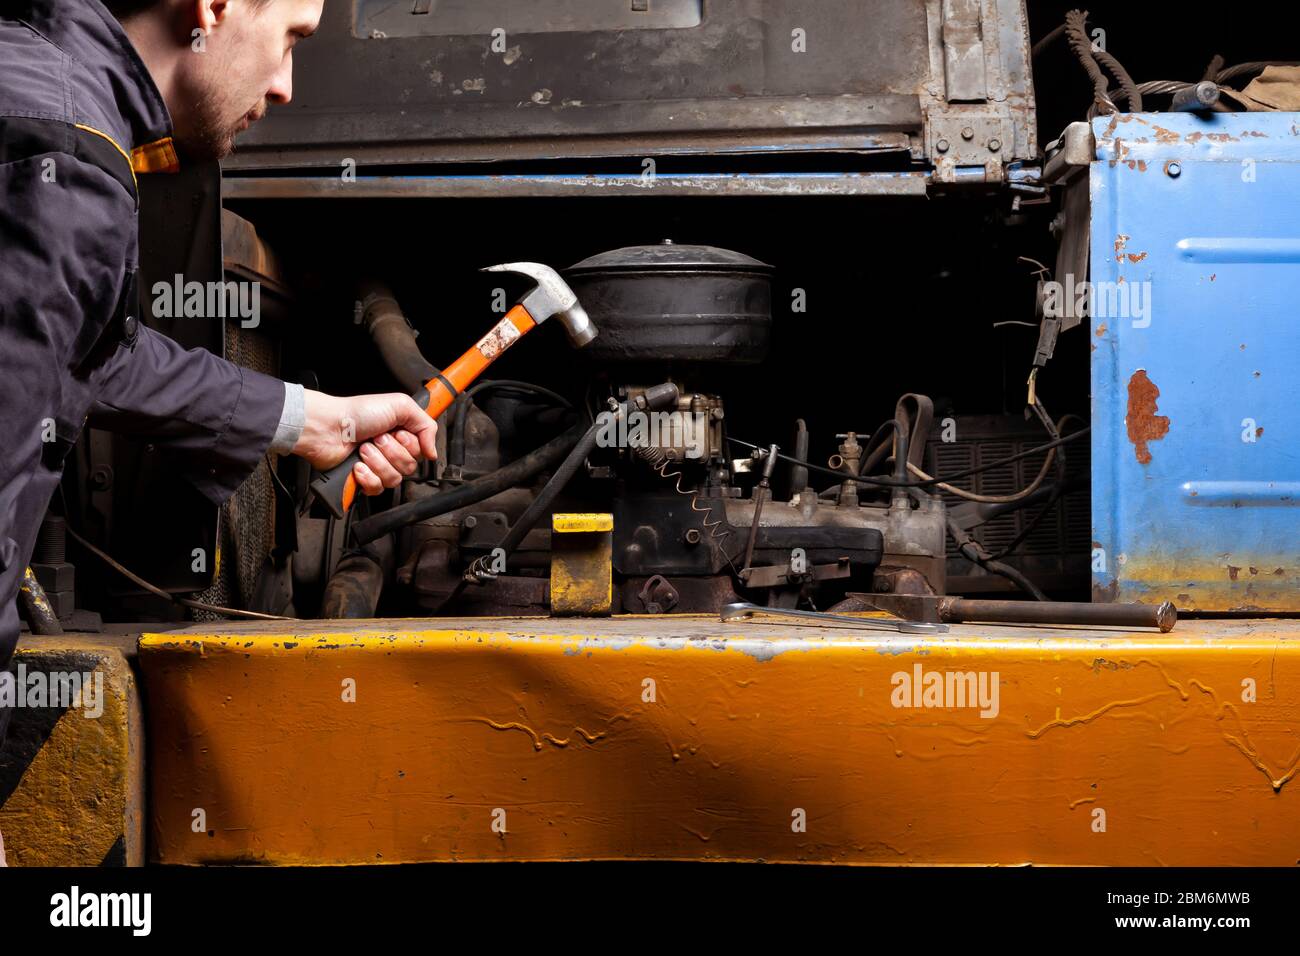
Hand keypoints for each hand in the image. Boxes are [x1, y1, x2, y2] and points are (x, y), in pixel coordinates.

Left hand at [293, 390, 437, 495]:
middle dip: (392, 451)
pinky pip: (377, 489)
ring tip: (364, 448)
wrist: (328, 428)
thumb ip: (427, 425)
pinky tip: (358, 465)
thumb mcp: (401, 405)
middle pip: (410, 467)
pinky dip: (367, 476)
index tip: (400, 433)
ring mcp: (377, 467)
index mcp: (402, 434)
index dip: (412, 445)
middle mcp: (392, 451)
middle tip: (377, 438)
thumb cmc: (357, 413)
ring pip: (394, 479)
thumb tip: (433, 452)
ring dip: (378, 462)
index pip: (422, 452)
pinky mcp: (364, 480)